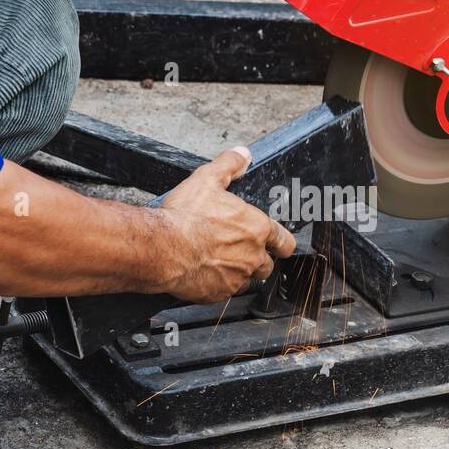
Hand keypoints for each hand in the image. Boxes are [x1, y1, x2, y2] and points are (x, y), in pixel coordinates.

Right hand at [157, 147, 296, 302]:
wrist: (163, 247)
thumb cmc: (186, 216)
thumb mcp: (207, 179)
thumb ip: (228, 165)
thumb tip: (243, 155)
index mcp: (256, 229)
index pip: (284, 241)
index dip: (282, 243)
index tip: (280, 245)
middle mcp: (251, 256)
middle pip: (266, 265)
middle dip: (258, 260)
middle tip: (240, 251)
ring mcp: (236, 278)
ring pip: (245, 280)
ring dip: (237, 273)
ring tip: (219, 262)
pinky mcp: (218, 294)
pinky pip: (223, 292)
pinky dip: (216, 284)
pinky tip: (203, 273)